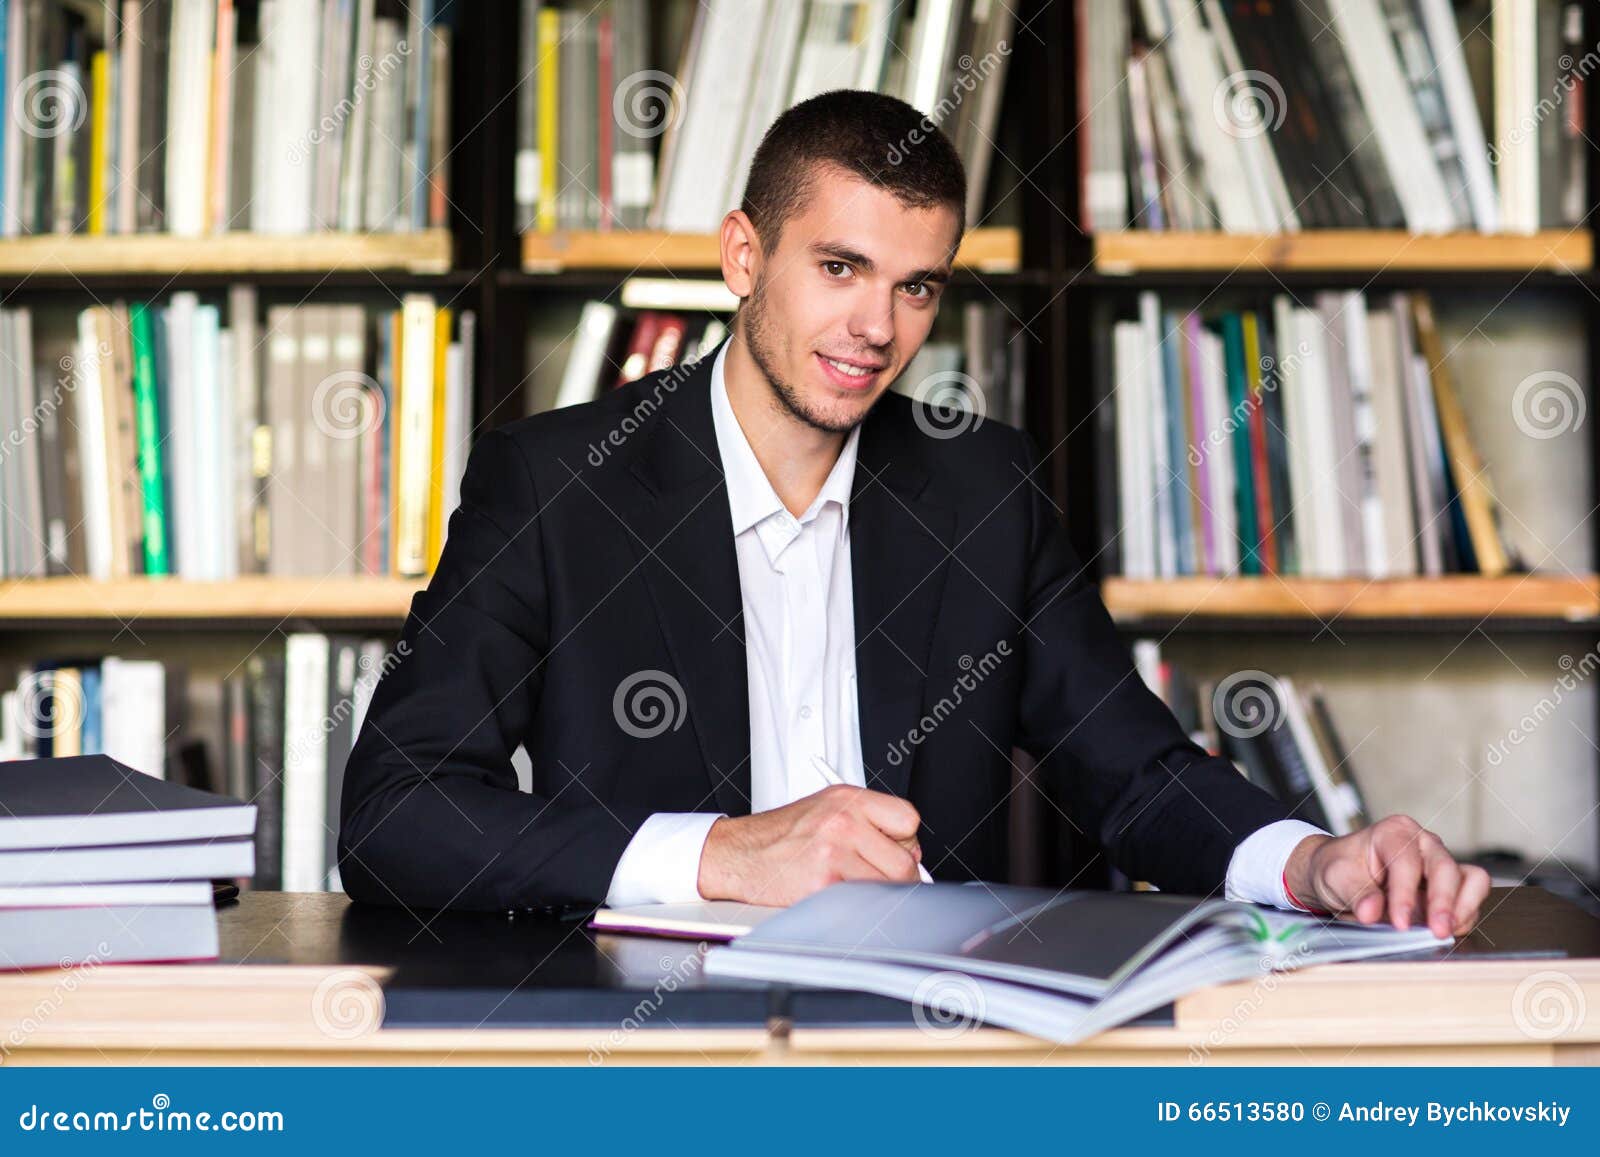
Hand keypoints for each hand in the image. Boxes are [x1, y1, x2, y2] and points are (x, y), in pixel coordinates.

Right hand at [696, 784, 923, 905]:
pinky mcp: (823, 885)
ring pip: (886, 887)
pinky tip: (835, 895)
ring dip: (877, 894)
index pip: (908, 819)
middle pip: (904, 861)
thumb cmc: (780, 835)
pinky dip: (854, 906)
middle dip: (898, 877)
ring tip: (853, 887)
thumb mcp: (826, 809)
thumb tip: (908, 853)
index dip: (906, 841)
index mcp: (848, 799)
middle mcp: (843, 821)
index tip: (896, 851)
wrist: (737, 853)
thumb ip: (867, 823)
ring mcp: (833, 853)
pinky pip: (861, 903)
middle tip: (880, 880)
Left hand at [1285, 815, 1491, 937]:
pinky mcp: (1451, 885)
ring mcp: (1440, 863)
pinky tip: (1448, 930)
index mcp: (1394, 832)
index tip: (1400, 923)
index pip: (1406, 862)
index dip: (1405, 894)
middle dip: (1443, 902)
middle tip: (1436, 931)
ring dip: (1462, 909)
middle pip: (1445, 868)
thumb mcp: (1337, 878)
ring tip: (1444, 932)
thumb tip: (1371, 912)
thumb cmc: (1341, 869)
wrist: (1342, 875)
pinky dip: (1465, 915)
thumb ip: (1356, 895)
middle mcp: (1423, 843)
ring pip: (1471, 879)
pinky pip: (1472, 897)